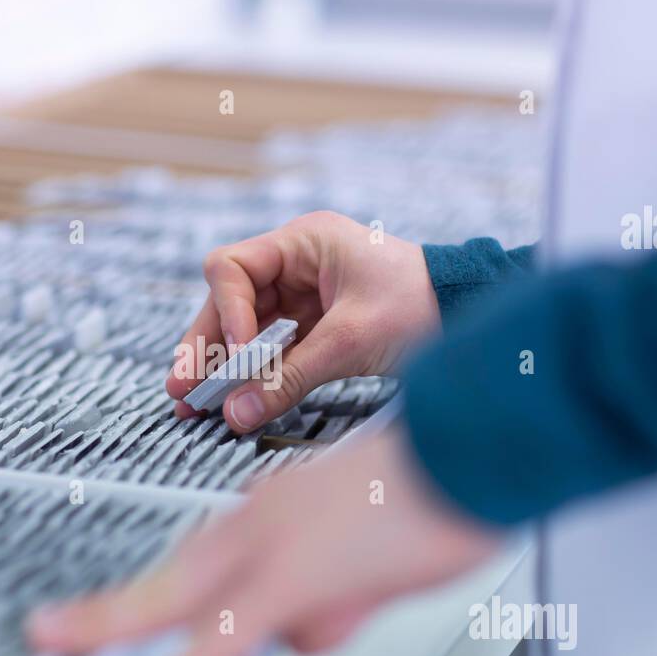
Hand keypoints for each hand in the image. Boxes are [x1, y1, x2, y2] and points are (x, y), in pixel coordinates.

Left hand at [27, 426, 501, 655]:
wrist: (466, 452)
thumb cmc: (424, 492)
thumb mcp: (355, 539)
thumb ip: (313, 584)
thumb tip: (295, 628)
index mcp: (261, 512)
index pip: (178, 571)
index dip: (121, 605)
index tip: (71, 625)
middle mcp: (254, 526)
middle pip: (164, 593)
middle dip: (102, 623)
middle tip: (49, 637)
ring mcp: (269, 551)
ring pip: (239, 628)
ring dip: (294, 630)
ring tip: (367, 577)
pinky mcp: (296, 578)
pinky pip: (228, 636)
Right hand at [167, 211, 439, 432]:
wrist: (475, 315)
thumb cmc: (423, 305)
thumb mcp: (351, 342)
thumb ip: (289, 378)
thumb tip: (238, 413)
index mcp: (304, 242)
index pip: (234, 269)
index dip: (225, 313)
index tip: (234, 355)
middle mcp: (297, 264)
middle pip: (230, 301)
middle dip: (205, 346)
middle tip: (181, 388)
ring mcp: (304, 295)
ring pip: (245, 328)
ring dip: (222, 364)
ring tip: (193, 402)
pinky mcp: (315, 326)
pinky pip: (271, 350)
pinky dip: (253, 374)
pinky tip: (232, 400)